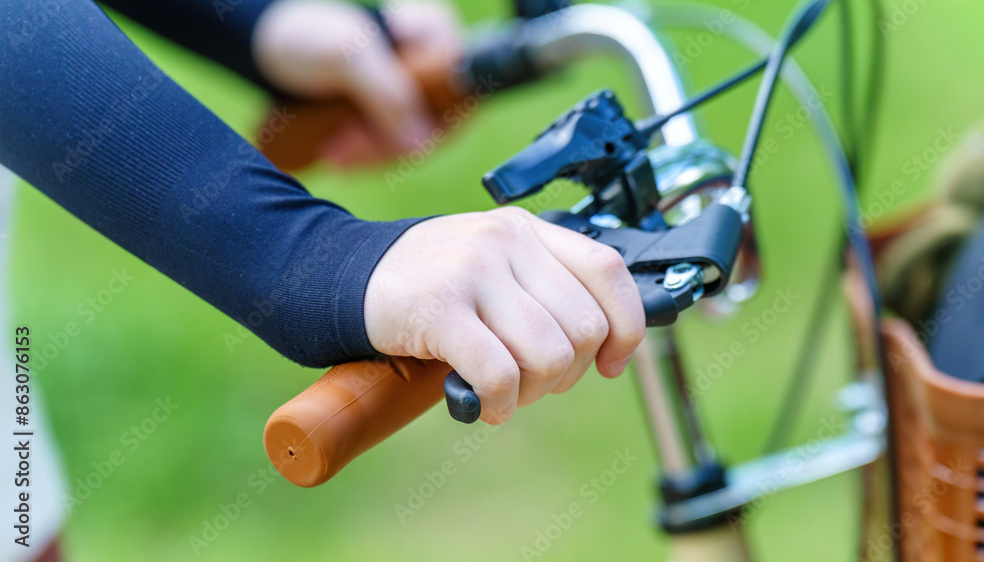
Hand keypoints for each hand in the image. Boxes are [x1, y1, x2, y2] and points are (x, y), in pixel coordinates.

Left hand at [252, 0, 462, 166]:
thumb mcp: (346, 54)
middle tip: (344, 154)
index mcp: (436, 34)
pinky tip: (337, 156)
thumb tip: (420, 143)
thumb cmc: (304, 35)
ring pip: (413, 141)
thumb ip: (387, 92)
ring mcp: (414, 89)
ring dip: (372, 157)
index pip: (461, 96)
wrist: (267, 44)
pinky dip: (367, 156)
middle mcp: (434, 62)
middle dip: (389, 147)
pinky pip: (394, 145)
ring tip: (332, 156)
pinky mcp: (392, 112)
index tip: (389, 144)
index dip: (433, 129)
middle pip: (437, 125)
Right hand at [364, 207, 646, 424]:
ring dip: (534, 392)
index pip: (608, 270)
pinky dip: (501, 403)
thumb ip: (544, 285)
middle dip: (568, 373)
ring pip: (549, 355)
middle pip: (582, 326)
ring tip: (507, 392)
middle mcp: (506, 241)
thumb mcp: (493, 263)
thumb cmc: (431, 282)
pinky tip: (486, 404)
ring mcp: (473, 272)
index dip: (625, 326)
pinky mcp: (440, 309)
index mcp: (527, 229)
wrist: (348, 276)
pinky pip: (500, 373)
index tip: (610, 362)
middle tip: (535, 382)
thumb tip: (605, 342)